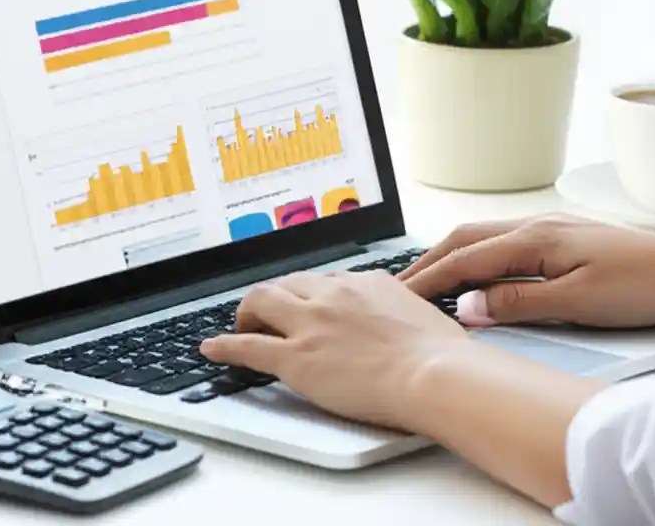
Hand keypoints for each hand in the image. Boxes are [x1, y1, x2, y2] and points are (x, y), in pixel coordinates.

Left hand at [200, 270, 468, 432]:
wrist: (434, 373)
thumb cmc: (442, 354)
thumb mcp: (424, 312)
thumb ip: (402, 309)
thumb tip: (405, 318)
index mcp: (365, 283)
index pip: (327, 280)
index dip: (314, 295)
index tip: (310, 305)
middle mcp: (332, 295)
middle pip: (289, 283)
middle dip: (276, 296)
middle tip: (269, 312)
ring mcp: (310, 325)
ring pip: (262, 301)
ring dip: (248, 311)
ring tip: (241, 323)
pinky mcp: (295, 358)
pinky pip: (248, 347)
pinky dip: (224, 347)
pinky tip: (211, 349)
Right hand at [399, 214, 654, 327]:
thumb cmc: (642, 288)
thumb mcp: (575, 303)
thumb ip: (517, 303)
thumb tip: (467, 306)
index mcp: (534, 239)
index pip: (465, 259)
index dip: (429, 280)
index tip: (399, 298)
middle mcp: (536, 226)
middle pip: (464, 239)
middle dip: (428, 262)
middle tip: (399, 287)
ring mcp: (550, 228)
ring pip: (483, 237)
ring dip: (450, 256)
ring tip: (427, 279)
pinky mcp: (564, 239)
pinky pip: (503, 242)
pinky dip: (476, 256)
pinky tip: (476, 271)